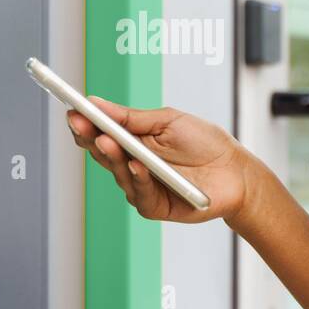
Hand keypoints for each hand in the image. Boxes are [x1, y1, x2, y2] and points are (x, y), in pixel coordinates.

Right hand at [65, 97, 254, 223]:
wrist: (235, 171)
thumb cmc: (203, 142)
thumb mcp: (167, 120)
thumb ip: (132, 116)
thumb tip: (96, 102)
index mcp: (131, 141)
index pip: (99, 132)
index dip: (84, 123)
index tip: (72, 110)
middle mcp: (130, 165)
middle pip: (101, 153)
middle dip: (89, 136)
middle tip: (80, 122)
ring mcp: (140, 186)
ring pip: (117, 173)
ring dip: (111, 156)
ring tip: (107, 140)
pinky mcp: (154, 206)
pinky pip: (140, 194)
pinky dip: (138, 178)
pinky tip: (135, 164)